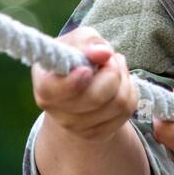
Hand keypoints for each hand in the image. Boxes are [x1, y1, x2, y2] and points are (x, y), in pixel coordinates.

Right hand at [30, 26, 139, 142]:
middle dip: (112, 71)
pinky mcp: (98, 134)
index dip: (74, 82)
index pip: (53, 90)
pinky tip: (119, 85)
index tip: (87, 69)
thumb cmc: (78, 57)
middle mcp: (56, 111)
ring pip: (118, 104)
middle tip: (110, 59)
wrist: (82, 85)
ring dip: (124, 79)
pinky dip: (130, 92)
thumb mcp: (80, 40)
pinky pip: (127, 111)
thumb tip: (103, 53)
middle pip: (95, 98)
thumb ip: (89, 42)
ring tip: (115, 68)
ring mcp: (77, 127)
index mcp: (44, 85)